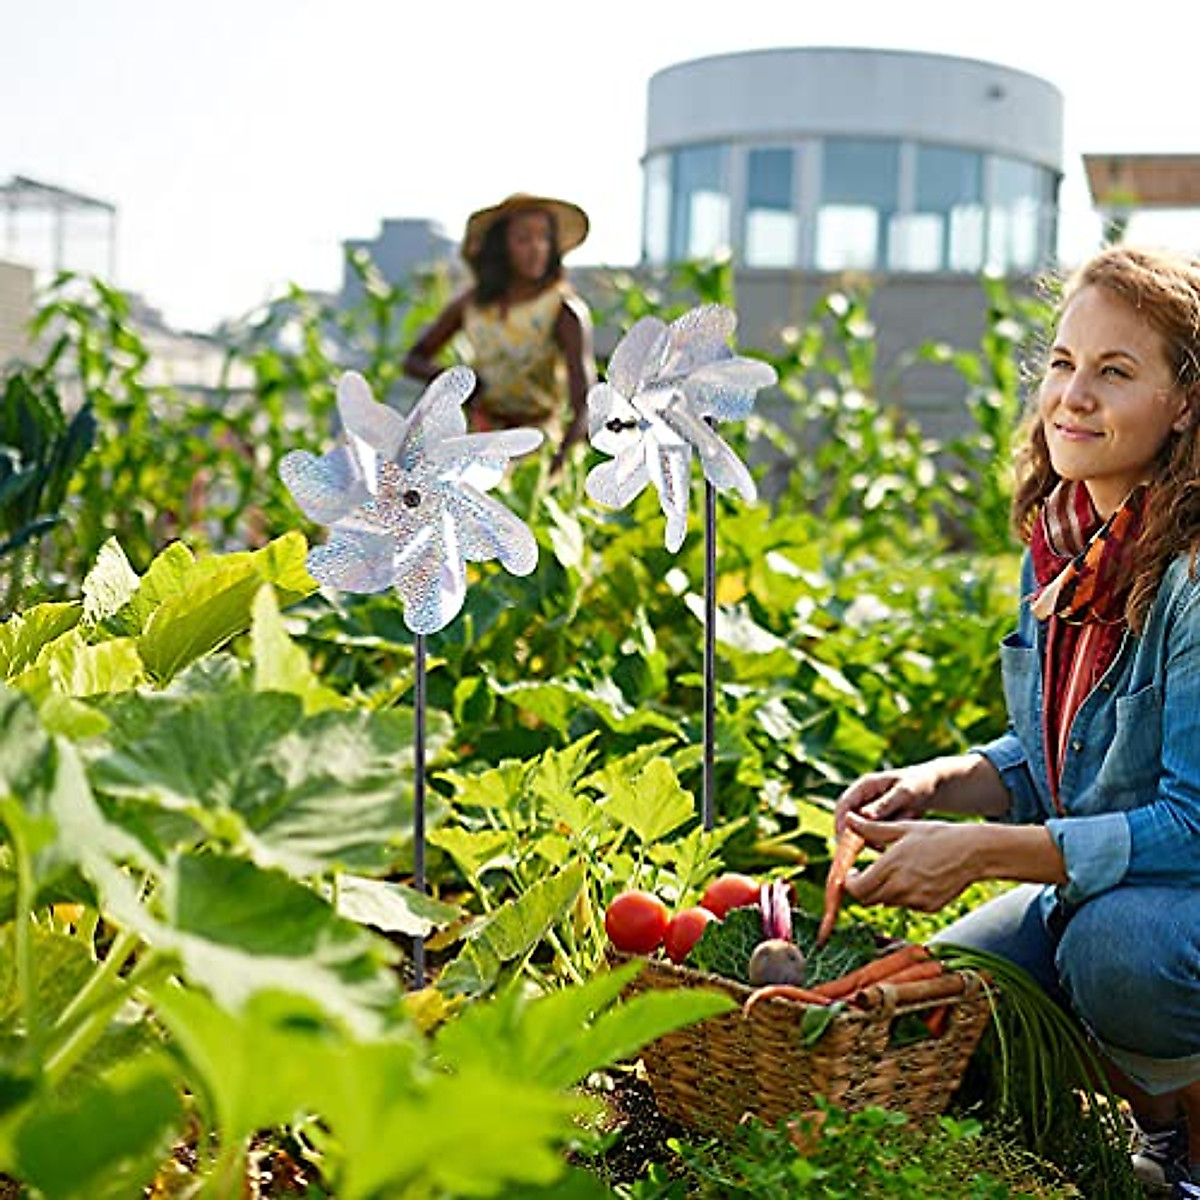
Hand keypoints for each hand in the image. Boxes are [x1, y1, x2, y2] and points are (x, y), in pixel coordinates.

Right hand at [834, 760, 944, 833]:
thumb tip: (864, 816)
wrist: (931, 788)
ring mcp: (868, 809)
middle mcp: (862, 798)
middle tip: (873, 849)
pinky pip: (872, 835)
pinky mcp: (876, 821)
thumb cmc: (920, 784)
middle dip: (856, 837)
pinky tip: (893, 842)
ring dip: (872, 838)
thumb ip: (886, 804)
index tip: (847, 841)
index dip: (841, 823)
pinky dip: (881, 840)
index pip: (844, 805)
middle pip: (848, 820)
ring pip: (860, 830)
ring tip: (890, 842)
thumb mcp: (905, 793)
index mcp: (865, 785)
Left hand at [842, 815, 979, 911]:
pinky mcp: (929, 907)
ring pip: (887, 902)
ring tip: (896, 872)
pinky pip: (907, 905)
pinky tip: (917, 879)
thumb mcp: (902, 828)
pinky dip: (905, 896)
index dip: (850, 883)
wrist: (973, 852)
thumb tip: (849, 819)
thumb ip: (871, 829)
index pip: (856, 888)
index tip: (854, 873)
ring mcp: (915, 900)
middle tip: (867, 875)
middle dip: (863, 889)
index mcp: (890, 866)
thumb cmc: (937, 836)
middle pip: (867, 900)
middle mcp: (900, 887)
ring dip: (884, 891)